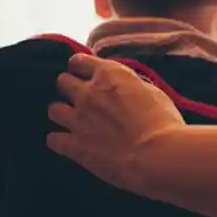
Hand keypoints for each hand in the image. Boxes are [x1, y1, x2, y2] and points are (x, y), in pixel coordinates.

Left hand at [47, 54, 184, 192]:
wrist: (158, 155)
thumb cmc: (164, 124)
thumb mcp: (153, 93)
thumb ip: (131, 87)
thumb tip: (125, 88)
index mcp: (109, 74)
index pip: (79, 61)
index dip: (81, 68)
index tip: (85, 75)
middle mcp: (88, 92)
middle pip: (62, 82)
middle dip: (69, 89)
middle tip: (81, 101)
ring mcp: (78, 119)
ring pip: (53, 109)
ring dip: (62, 114)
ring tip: (73, 123)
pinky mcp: (74, 146)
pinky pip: (52, 140)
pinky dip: (59, 141)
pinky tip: (69, 145)